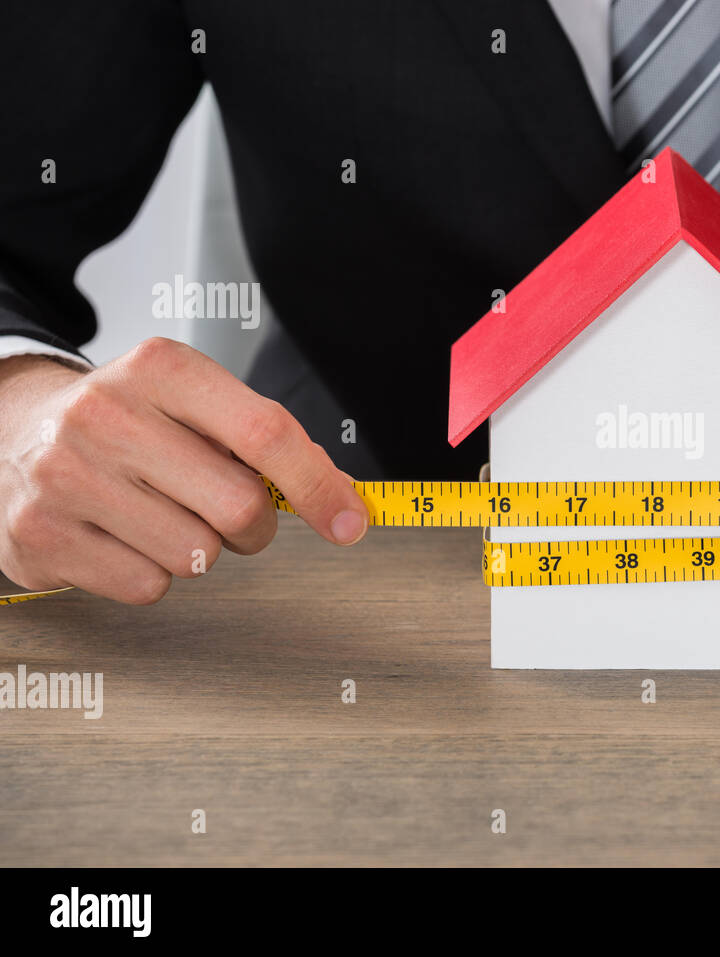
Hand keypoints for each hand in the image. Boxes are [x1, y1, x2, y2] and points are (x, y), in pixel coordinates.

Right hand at [0, 338, 367, 602]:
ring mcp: (66, 477)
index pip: (266, 432)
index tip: (350, 521)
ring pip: (197, 555)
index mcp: (160, 369)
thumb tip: (345, 499)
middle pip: (239, 506)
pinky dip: (152, 574)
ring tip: (160, 514)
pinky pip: (148, 586)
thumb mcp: (194, 404)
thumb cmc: (127, 422)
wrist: (13, 429)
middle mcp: (106, 414)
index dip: (319, 485)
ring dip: (199, 550)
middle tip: (226, 510)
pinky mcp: (40, 536)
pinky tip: (123, 537)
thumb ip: (269, 443)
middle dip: (253, 524)